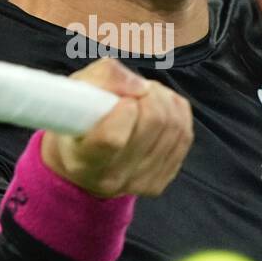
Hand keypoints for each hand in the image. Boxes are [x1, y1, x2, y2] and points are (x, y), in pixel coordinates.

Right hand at [40, 57, 193, 197]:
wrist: (83, 158)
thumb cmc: (77, 118)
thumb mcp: (77, 89)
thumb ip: (104, 78)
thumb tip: (141, 85)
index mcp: (82, 160)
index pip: (111, 139)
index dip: (124, 109)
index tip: (122, 99)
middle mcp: (112, 178)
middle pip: (153, 124)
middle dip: (149, 95)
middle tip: (136, 89)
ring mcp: (140, 183)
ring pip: (174, 127)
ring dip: (164, 100)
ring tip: (145, 96)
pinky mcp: (162, 180)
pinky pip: (184, 135)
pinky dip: (176, 113)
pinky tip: (159, 108)